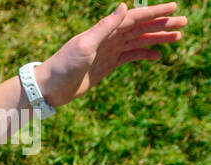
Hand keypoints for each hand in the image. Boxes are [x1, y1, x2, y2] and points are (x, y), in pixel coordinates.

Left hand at [36, 2, 187, 109]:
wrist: (49, 88)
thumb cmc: (63, 64)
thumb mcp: (84, 44)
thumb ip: (105, 26)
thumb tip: (123, 6)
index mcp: (105, 30)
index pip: (135, 18)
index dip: (154, 12)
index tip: (173, 8)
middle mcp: (109, 38)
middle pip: (141, 28)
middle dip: (162, 24)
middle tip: (184, 23)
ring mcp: (109, 51)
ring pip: (139, 41)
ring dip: (157, 38)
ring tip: (177, 37)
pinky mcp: (107, 66)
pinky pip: (130, 57)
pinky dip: (144, 55)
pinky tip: (158, 56)